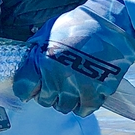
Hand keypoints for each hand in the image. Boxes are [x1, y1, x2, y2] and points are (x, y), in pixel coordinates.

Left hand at [12, 0, 134, 117]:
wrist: (112, 24)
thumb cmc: (79, 24)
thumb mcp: (49, 30)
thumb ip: (35, 49)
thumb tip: (25, 64)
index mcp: (43, 61)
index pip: (22, 89)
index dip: (26, 88)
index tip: (31, 86)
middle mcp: (59, 77)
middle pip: (44, 100)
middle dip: (48, 93)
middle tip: (56, 81)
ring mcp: (79, 86)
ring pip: (64, 107)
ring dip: (66, 99)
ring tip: (72, 84)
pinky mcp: (98, 91)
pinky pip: (84, 110)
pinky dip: (83, 104)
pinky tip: (85, 91)